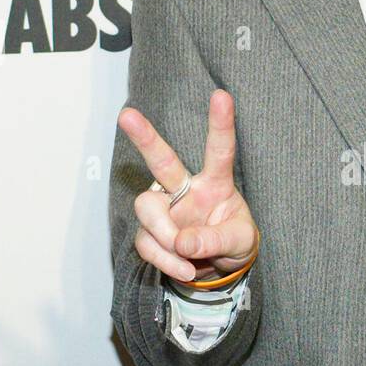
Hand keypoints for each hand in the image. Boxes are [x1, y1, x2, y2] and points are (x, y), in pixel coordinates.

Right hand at [117, 88, 259, 283]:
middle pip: (162, 160)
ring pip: (147, 209)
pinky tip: (184, 269)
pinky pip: (147, 243)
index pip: (219, 151)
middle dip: (144, 138)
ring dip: (165, 237)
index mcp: (215, 183)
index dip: (221, 124)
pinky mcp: (149, 233)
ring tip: (188, 256)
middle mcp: (185, 190)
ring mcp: (164, 210)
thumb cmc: (233, 241)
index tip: (222, 95)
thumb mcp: (239, 242)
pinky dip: (165, 261)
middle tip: (126, 115)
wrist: (218, 270)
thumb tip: (182, 243)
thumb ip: (215, 240)